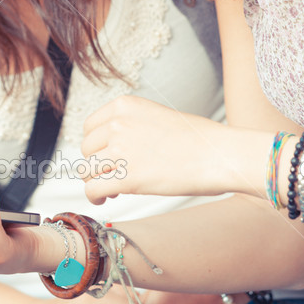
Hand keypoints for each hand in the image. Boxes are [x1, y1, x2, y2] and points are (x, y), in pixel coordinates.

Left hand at [81, 95, 240, 203]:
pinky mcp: (127, 177)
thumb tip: (109, 146)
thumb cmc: (196, 139)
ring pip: (86, 171)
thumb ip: (130, 125)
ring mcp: (121, 149)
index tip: (105, 156)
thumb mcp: (156, 116)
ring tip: (111, 189)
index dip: (95, 145)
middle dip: (96, 164)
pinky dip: (95, 197)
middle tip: (113, 175)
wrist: (217, 154)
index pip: (89, 126)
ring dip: (95, 181)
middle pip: (86, 149)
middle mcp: (118, 123)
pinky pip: (93, 190)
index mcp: (125, 105)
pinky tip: (106, 199)